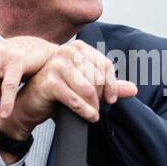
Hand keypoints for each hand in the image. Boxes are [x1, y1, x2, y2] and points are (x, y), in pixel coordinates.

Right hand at [0, 42, 136, 140]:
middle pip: (98, 77)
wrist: (32, 103)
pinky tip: (89, 116)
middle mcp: (67, 52)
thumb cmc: (60, 91)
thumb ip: (109, 86)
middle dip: (100, 97)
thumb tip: (134, 89)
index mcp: (78, 49)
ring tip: (92, 113)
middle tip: (96, 106)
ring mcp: (57, 65)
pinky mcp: (49, 81)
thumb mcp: (87, 87)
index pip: (105, 65)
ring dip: (94, 105)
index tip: (111, 99)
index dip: (112, 85)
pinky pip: (76, 99)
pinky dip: (85, 111)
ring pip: (89, 89)